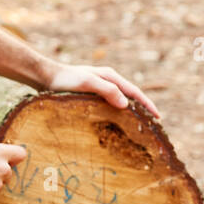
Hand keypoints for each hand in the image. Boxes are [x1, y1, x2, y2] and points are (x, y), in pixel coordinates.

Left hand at [44, 62, 160, 117]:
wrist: (45, 77)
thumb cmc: (65, 80)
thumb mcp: (87, 83)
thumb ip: (106, 91)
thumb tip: (126, 105)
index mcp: (110, 76)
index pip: (134, 92)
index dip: (147, 104)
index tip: (158, 117)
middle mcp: (107, 80)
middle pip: (130, 95)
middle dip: (142, 108)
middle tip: (152, 126)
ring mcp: (99, 87)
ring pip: (120, 100)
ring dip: (130, 111)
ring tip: (137, 126)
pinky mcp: (90, 94)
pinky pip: (109, 104)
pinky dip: (117, 113)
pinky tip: (115, 123)